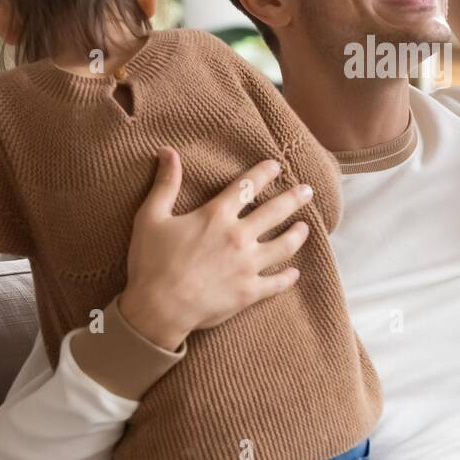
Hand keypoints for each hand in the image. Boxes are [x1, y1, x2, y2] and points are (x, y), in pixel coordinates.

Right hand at [118, 148, 312, 350]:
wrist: (158, 308)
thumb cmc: (151, 262)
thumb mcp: (151, 217)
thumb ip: (165, 183)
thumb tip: (167, 151)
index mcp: (217, 215)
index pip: (247, 186)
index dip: (264, 173)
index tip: (276, 166)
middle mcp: (239, 236)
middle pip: (275, 211)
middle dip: (294, 198)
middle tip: (308, 191)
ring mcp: (247, 265)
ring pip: (284, 245)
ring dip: (297, 235)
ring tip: (306, 228)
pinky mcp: (249, 291)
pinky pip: (277, 282)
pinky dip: (288, 277)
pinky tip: (295, 272)